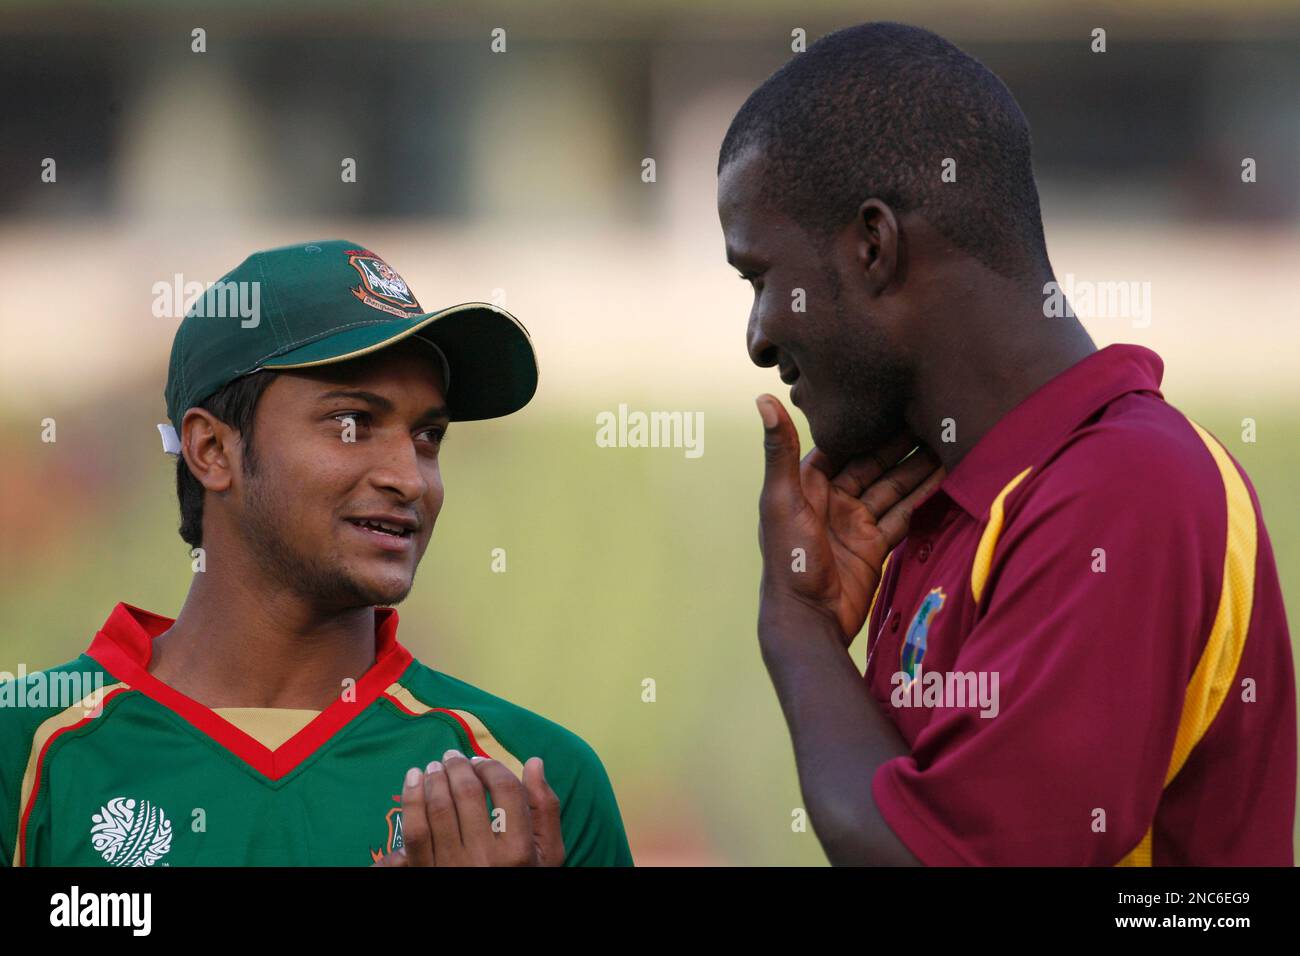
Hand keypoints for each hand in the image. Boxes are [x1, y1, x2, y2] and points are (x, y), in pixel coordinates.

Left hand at [371, 751, 564, 866]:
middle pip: (468, 794)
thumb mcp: (546, 852)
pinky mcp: (427, 871)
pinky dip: (411, 799)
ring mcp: (453, 866)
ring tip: (436, 766)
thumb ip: (545, 808)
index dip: (492, 767)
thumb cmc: (522, 875)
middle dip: (459, 766)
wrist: (490, 926)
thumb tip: (534, 762)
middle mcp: (486, 858)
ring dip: (435, 778)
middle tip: (453, 756)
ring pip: (439, 808)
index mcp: (518, 850)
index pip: (506, 790)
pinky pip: (414, 830)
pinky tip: (413, 780)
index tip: (482, 761)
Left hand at [755, 394, 944, 645]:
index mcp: (807, 483)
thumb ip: (779, 452)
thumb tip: (764, 398)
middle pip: (872, 463)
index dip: (864, 423)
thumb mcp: (782, 500)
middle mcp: (832, 499)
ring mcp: (855, 523)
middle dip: (900, 443)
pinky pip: (903, 515)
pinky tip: (948, 478)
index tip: (891, 395)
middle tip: (932, 414)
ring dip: (918, 467)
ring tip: (950, 441)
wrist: (808, 619)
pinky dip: (924, 498)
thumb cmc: (788, 559)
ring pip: (892, 487)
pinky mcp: (875, 546)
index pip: (841, 444)